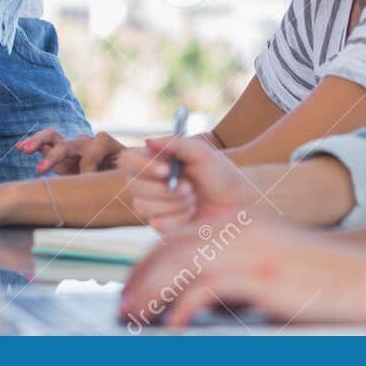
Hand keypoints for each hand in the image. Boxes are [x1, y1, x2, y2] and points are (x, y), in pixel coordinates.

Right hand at [17, 128, 128, 174]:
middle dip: (55, 155)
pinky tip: (20, 147)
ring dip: (39, 141)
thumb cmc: (125, 174)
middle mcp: (86, 142)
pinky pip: (45, 144)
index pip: (93, 150)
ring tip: (25, 149)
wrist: (122, 169)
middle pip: (71, 143)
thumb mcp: (125, 175)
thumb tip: (99, 184)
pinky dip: (33, 144)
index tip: (88, 180)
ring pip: (53, 137)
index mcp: (105, 144)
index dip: (89, 167)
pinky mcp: (59, 152)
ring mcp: (71, 146)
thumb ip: (115, 177)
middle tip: (41, 171)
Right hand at [116, 135, 255, 233]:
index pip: (128, 160)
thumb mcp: (203, 153)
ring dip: (174, 204)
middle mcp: (148, 182)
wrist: (238, 202)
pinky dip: (178, 219)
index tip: (166, 170)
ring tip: (193, 198)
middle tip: (190, 188)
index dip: (142, 166)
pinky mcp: (161, 225)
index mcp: (154, 160)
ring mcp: (152, 205)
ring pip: (143, 207)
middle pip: (133, 186)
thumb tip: (148, 140)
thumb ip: (177, 144)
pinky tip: (192, 213)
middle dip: (164, 189)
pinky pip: (157, 225)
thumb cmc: (220, 173)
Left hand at [119, 216, 365, 329]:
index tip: (127, 291)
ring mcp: (250, 249)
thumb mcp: (266, 272)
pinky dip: (186, 307)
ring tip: (134, 321)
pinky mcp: (263, 274)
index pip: (175, 238)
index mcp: (237, 223)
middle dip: (139, 281)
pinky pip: (210, 287)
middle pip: (170, 249)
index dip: (144, 265)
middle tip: (121, 311)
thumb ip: (229, 280)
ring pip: (181, 264)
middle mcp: (238, 229)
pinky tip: (174, 327)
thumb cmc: (320, 282)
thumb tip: (187, 307)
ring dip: (151, 294)